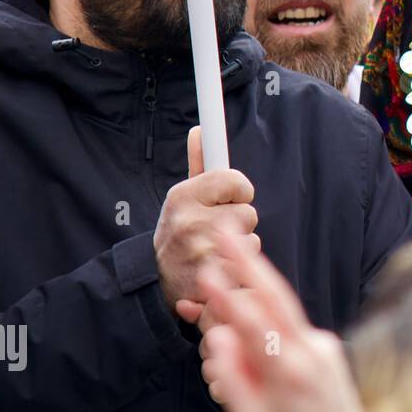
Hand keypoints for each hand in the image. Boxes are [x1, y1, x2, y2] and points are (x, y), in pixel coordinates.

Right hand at [154, 127, 259, 321]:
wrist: (160, 281)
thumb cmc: (180, 233)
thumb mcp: (183, 198)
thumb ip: (199, 164)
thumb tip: (200, 130)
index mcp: (182, 196)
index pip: (235, 180)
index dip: (238, 190)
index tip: (229, 197)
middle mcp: (189, 222)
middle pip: (248, 212)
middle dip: (239, 221)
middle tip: (215, 230)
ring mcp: (201, 252)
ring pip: (252, 238)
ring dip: (241, 245)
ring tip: (216, 250)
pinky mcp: (214, 278)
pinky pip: (249, 263)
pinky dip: (240, 267)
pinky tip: (220, 267)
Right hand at [198, 230, 368, 411]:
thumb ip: (231, 376)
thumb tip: (218, 336)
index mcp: (289, 373)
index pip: (254, 326)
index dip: (229, 298)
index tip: (208, 274)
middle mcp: (312, 351)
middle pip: (277, 297)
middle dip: (249, 261)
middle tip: (226, 232)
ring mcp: (324, 344)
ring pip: (280, 313)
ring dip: (253, 290)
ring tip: (224, 269)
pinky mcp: (328, 346)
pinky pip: (289, 329)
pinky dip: (267, 326)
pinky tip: (253, 347)